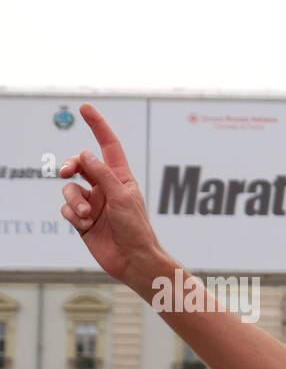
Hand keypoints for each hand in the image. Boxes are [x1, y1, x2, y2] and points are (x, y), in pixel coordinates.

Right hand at [58, 104, 168, 294]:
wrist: (133, 260)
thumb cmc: (136, 229)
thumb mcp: (121, 197)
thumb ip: (102, 174)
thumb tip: (84, 154)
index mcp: (120, 178)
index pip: (108, 146)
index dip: (98, 126)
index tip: (85, 108)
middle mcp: (105, 187)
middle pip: (79, 164)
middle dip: (70, 166)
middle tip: (67, 172)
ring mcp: (93, 202)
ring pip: (69, 189)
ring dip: (74, 200)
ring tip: (87, 215)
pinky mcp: (83, 219)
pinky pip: (67, 208)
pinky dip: (73, 215)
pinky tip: (86, 225)